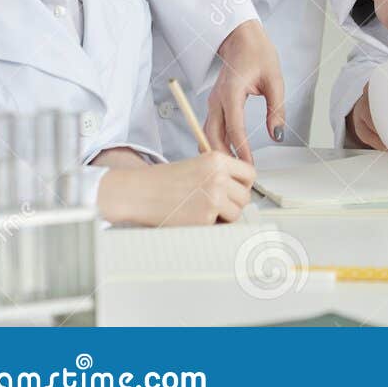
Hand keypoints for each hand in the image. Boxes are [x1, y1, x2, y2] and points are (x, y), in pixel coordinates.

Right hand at [97, 153, 255, 226]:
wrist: (138, 193)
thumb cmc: (162, 180)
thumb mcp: (197, 165)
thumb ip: (221, 173)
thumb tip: (240, 189)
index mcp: (217, 160)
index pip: (249, 174)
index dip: (244, 185)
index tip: (237, 190)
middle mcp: (219, 177)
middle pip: (245, 196)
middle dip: (234, 203)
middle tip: (218, 205)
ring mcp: (213, 198)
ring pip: (236, 213)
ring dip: (225, 216)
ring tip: (204, 212)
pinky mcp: (205, 218)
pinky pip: (220, 226)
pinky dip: (210, 225)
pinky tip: (193, 218)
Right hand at [205, 19, 285, 161]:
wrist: (240, 38)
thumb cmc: (258, 54)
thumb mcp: (274, 80)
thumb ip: (277, 109)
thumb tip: (278, 134)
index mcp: (231, 92)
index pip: (234, 128)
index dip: (242, 150)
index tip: (250, 166)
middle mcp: (217, 100)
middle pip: (212, 136)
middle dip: (223, 158)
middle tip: (239, 175)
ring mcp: (213, 102)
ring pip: (208, 134)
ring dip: (218, 153)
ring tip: (233, 171)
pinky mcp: (215, 105)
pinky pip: (212, 129)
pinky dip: (217, 144)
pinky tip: (228, 156)